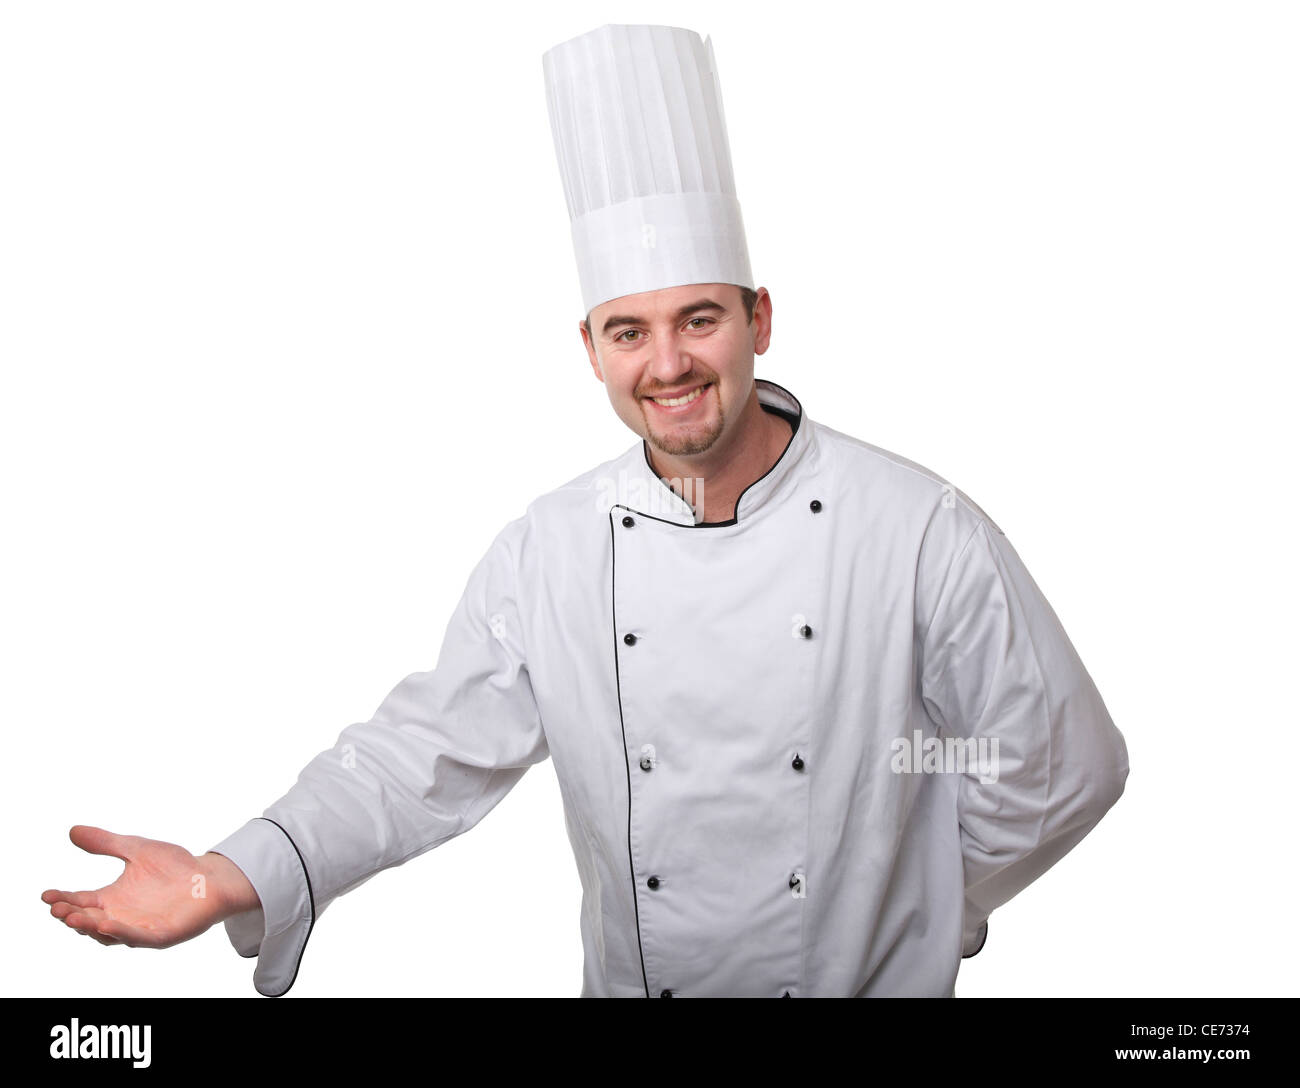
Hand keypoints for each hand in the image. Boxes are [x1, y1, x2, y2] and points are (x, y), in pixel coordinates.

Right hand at [42, 825, 259, 948]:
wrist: (210, 876)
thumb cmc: (174, 865)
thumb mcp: (136, 849)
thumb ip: (106, 843)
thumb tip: (73, 830)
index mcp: (112, 898)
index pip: (80, 901)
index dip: (62, 899)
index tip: (46, 894)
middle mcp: (121, 916)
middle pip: (89, 920)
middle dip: (72, 915)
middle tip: (57, 908)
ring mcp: (139, 928)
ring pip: (108, 934)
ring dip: (91, 927)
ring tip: (75, 918)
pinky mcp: (160, 935)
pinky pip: (138, 938)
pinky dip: (122, 933)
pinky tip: (108, 925)